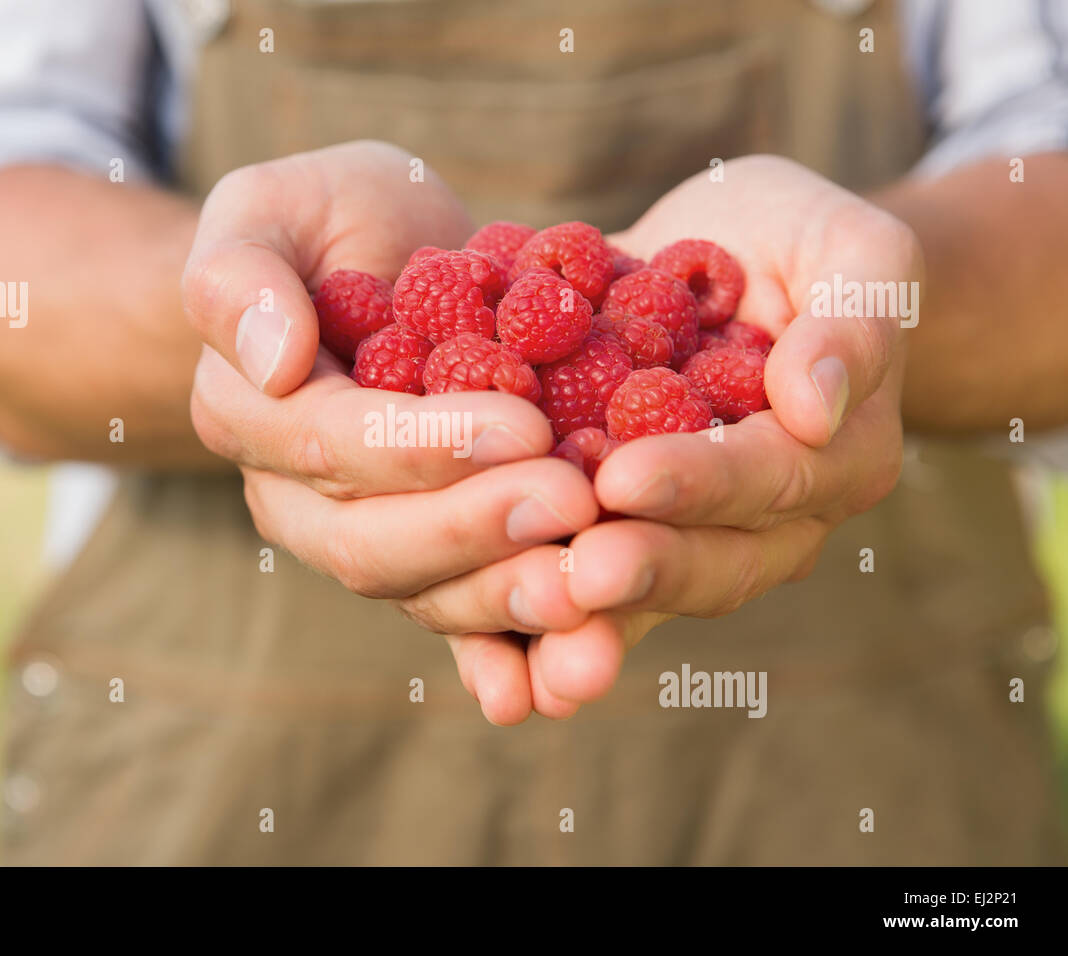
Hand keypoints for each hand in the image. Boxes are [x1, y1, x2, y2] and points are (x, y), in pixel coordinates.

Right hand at [182, 141, 602, 723]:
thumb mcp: (272, 208)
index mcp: (254, 416)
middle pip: (374, 541)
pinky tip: (564, 678)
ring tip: (592, 586)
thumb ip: (239, 273)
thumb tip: (273, 361)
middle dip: (474, 529)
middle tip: (574, 506)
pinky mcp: (431, 560)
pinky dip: (508, 653)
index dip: (420, 445)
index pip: (331, 445)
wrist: (392, 268)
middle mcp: (297, 498)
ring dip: (506, 597)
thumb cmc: (331, 224)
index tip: (525, 426)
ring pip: (424, 592)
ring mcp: (364, 539)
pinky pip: (462, 619)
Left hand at [506, 154, 920, 715]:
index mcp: (831, 457)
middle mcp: (765, 522)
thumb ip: (853, 318)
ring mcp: (686, 541)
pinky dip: (540, 639)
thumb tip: (814, 407)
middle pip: (711, 562)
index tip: (626, 479)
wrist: (714, 264)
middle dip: (643, 569)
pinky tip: (499, 682)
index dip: (701, 481)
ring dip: (590, 626)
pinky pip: (585, 599)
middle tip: (579, 573)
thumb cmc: (789, 245)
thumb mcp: (844, 250)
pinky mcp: (615, 539)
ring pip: (646, 599)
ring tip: (537, 649)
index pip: (770, 477)